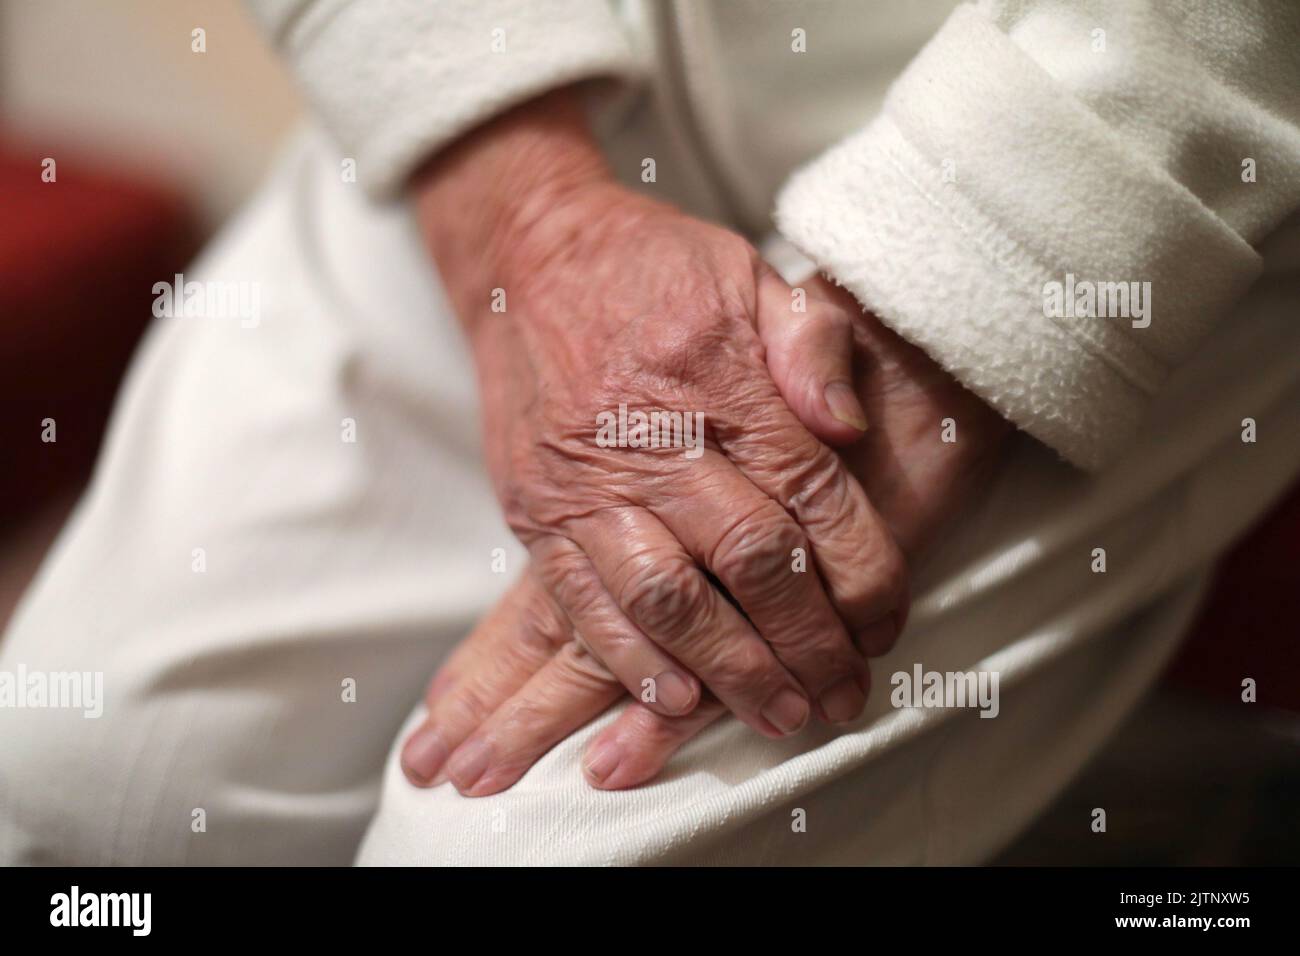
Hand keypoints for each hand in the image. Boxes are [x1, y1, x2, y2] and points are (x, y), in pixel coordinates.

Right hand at [413, 88, 907, 739]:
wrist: (527, 256)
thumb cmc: (653, 269)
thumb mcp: (751, 274)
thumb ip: (813, 345)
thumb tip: (853, 430)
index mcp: (721, 379)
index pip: (812, 495)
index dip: (862, 572)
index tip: (887, 624)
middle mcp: (652, 436)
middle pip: (749, 561)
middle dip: (807, 642)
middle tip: (843, 697)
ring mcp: (585, 480)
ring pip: (668, 598)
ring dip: (731, 669)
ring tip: (780, 716)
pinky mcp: (534, 510)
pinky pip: (580, 602)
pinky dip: (630, 659)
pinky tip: (676, 699)